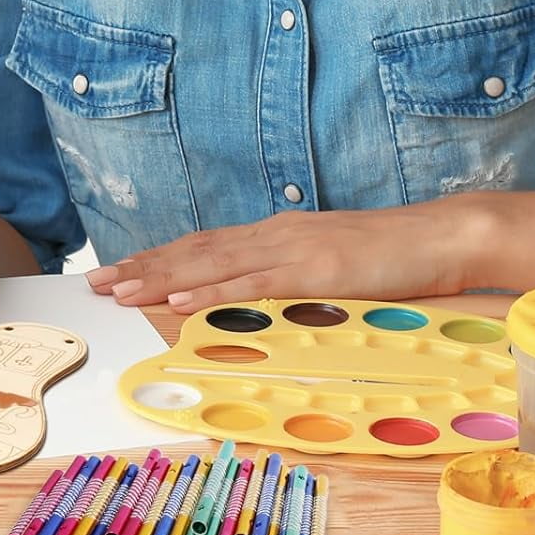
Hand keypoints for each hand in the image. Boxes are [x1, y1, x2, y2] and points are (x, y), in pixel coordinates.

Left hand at [84, 201, 484, 313]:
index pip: (201, 246)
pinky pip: (253, 284)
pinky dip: (212, 292)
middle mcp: (271, 235)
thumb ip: (288, 276)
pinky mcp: (312, 271)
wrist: (436, 238)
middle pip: (194, 252)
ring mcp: (289, 250)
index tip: (118, 270)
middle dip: (142, 266)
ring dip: (161, 278)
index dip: (156, 258)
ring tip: (121, 290)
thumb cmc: (387, 257)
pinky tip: (181, 300)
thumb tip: (253, 293)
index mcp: (272, 234)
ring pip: (211, 265)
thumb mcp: (326, 266)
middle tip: (97, 282)